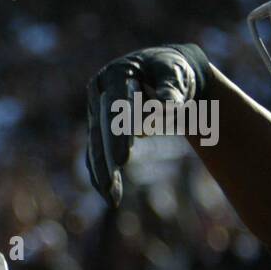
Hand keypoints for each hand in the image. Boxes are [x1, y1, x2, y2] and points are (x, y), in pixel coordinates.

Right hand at [86, 43, 211, 206]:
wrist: (162, 72)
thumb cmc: (172, 70)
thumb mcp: (176, 73)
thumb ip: (171, 89)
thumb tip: (165, 106)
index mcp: (116, 74)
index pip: (115, 107)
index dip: (118, 135)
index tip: (123, 161)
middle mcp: (100, 93)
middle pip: (100, 131)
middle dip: (104, 161)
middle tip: (109, 186)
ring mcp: (96, 111)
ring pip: (95, 146)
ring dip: (102, 173)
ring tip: (111, 198)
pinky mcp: (99, 126)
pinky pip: (97, 153)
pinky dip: (102, 173)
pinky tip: (108, 194)